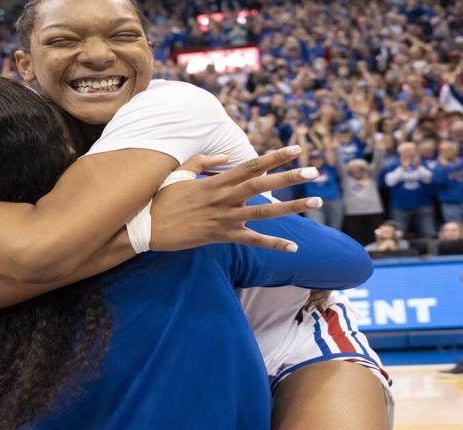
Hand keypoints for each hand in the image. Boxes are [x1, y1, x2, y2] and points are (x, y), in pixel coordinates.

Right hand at [147, 146, 322, 253]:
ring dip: (292, 207)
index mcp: (217, 180)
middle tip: (316, 172)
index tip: (296, 149)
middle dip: (290, 176)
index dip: (275, 156)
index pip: (252, 164)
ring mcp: (224, 218)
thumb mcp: (180, 172)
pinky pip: (253, 241)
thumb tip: (227, 158)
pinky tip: (293, 247)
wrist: (146, 225)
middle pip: (263, 184)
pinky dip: (274, 244)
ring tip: (316, 202)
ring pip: (265, 212)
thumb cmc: (161, 197)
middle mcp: (224, 197)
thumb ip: (204, 161)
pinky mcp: (221, 237)